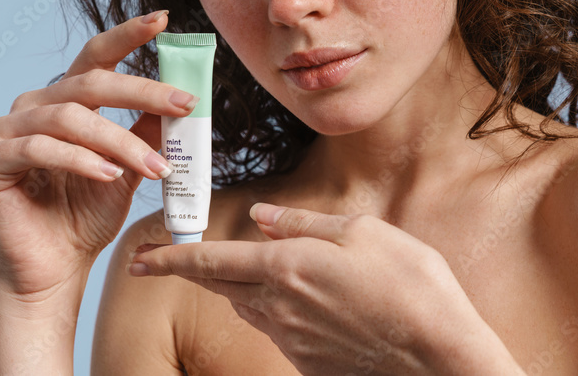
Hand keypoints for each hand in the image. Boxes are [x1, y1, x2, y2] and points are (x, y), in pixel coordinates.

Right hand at [0, 11, 197, 301]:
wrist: (57, 268)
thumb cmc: (87, 216)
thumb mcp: (131, 167)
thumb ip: (149, 131)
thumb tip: (184, 97)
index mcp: (65, 100)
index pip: (97, 57)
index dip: (128, 35)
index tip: (164, 19)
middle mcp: (33, 106)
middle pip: (91, 83)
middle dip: (144, 92)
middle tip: (185, 105)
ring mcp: (6, 130)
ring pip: (72, 118)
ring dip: (122, 142)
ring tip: (156, 168)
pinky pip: (40, 148)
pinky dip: (81, 160)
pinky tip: (110, 175)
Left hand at [128, 204, 496, 375]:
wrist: (437, 355)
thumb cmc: (410, 283)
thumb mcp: (363, 232)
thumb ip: (306, 224)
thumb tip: (262, 216)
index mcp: (288, 266)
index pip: (211, 260)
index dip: (170, 259)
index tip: (141, 257)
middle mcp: (279, 305)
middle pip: (220, 286)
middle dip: (195, 271)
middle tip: (175, 260)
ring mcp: (291, 339)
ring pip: (246, 308)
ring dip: (238, 288)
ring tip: (251, 271)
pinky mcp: (306, 362)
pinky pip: (274, 330)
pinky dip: (272, 311)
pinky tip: (301, 301)